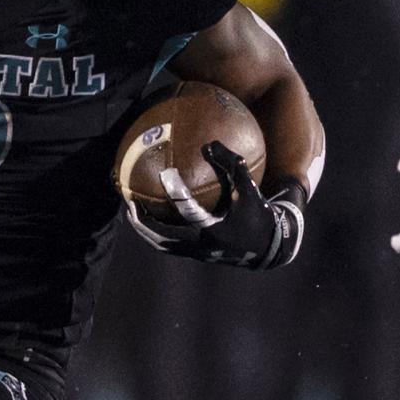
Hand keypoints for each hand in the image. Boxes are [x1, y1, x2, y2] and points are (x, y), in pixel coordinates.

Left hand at [127, 142, 304, 269]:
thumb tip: (209, 144)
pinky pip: (172, 244)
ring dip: (147, 231)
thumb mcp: (251, 190)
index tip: (164, 174)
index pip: (190, 211)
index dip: (176, 192)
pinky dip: (160, 232)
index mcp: (215, 229)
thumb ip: (233, 166)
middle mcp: (203, 246)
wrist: (270, 248)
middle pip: (165, 238)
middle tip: (130, 203)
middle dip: (145, 223)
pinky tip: (152, 215)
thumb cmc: (259, 215)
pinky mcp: (198, 256)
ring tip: (133, 213)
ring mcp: (198, 254)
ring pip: (164, 245)